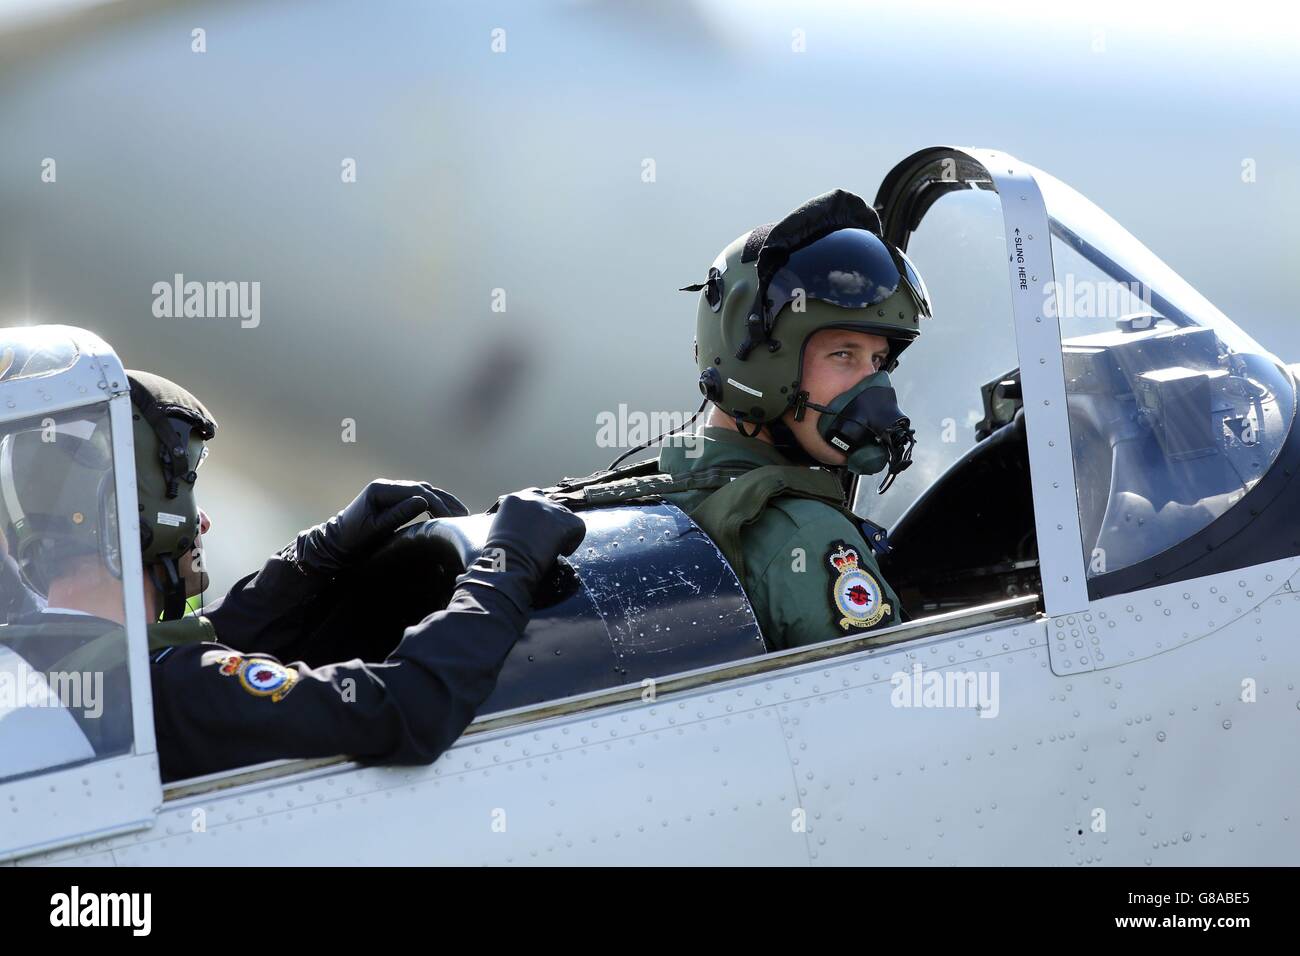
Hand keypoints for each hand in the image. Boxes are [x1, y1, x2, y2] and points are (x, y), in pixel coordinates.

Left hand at [293, 479, 468, 578]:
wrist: (335, 546)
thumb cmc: (352, 540)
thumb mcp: (375, 529)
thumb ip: (399, 514)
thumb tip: (424, 502)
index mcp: (381, 489)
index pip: (417, 492)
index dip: (438, 504)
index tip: (453, 518)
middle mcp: (387, 486)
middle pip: (424, 488)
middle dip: (446, 501)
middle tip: (465, 515)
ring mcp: (391, 493)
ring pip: (424, 492)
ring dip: (444, 501)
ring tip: (463, 513)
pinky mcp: (394, 502)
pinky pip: (419, 499)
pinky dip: (435, 505)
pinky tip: (448, 513)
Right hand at [482, 490, 585, 579]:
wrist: (507, 564)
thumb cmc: (498, 556)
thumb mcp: (500, 531)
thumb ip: (513, 522)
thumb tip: (526, 531)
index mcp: (514, 500)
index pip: (533, 497)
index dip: (537, 514)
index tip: (535, 529)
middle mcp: (533, 498)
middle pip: (551, 506)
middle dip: (550, 523)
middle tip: (544, 541)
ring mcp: (550, 508)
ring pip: (565, 516)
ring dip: (560, 531)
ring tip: (552, 549)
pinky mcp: (565, 521)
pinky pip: (579, 527)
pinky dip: (574, 541)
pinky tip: (563, 552)